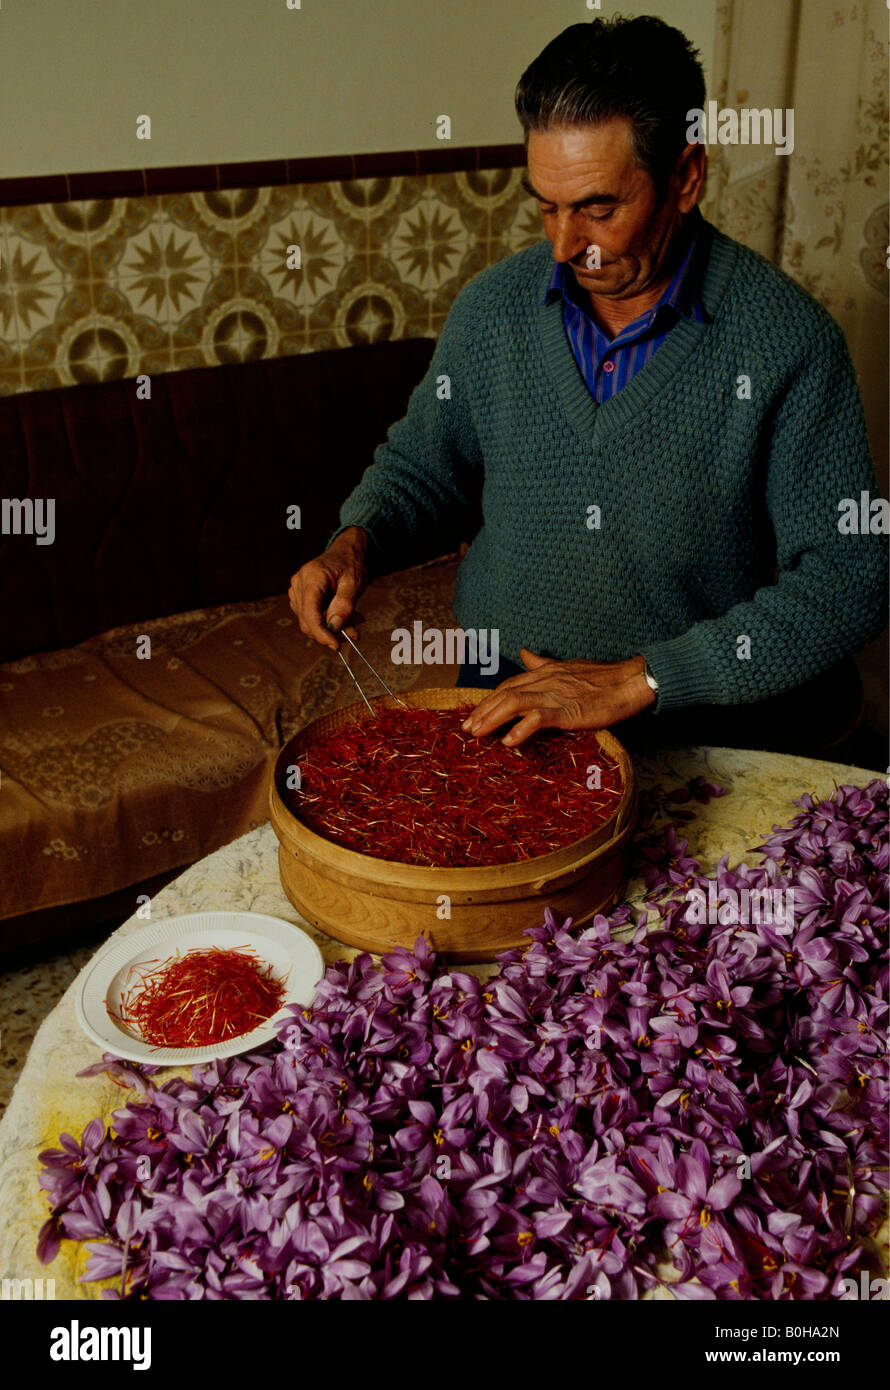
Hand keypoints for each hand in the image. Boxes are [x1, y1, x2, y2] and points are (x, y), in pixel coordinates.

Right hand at [288, 527, 368, 651]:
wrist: (345, 552)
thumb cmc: (351, 564)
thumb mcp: (354, 583)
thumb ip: (344, 605)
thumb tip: (334, 628)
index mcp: (312, 577)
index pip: (309, 613)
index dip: (321, 634)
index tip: (337, 646)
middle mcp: (299, 583)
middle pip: (308, 621)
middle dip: (331, 632)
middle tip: (355, 633)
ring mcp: (296, 590)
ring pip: (309, 622)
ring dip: (332, 627)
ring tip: (355, 618)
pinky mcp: (299, 596)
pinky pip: (310, 616)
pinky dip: (327, 621)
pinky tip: (343, 615)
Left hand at [461, 648, 655, 746]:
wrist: (630, 681)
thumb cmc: (603, 677)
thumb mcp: (567, 666)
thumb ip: (543, 663)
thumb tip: (524, 653)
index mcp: (544, 672)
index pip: (509, 685)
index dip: (489, 699)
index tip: (474, 714)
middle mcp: (545, 681)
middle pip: (505, 694)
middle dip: (483, 711)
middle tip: (467, 728)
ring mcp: (555, 695)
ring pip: (514, 703)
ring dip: (492, 719)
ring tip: (478, 734)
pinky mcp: (569, 710)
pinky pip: (539, 718)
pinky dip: (521, 729)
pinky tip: (509, 742)